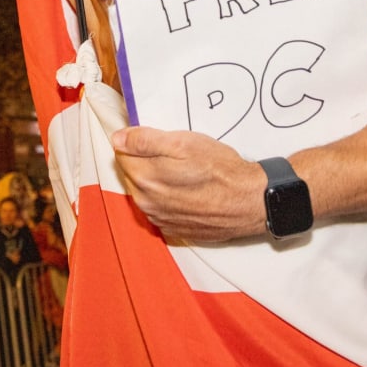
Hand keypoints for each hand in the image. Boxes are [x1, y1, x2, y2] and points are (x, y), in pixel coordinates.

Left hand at [110, 126, 266, 241]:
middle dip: (144, 160)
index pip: (121, 152)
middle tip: (173, 153)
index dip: (136, 140)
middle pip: (131, 173)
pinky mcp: (173, 228)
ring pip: (144, 191)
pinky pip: (159, 207)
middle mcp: (146, 203)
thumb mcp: (184, 143)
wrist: (249, 202)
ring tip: (182, 171)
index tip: (156, 138)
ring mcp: (159, 219)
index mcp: (144, 179)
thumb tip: (117, 138)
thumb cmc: (220, 170)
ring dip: (155, 179)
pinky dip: (166, 197)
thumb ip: (145, 140)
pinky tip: (186, 190)